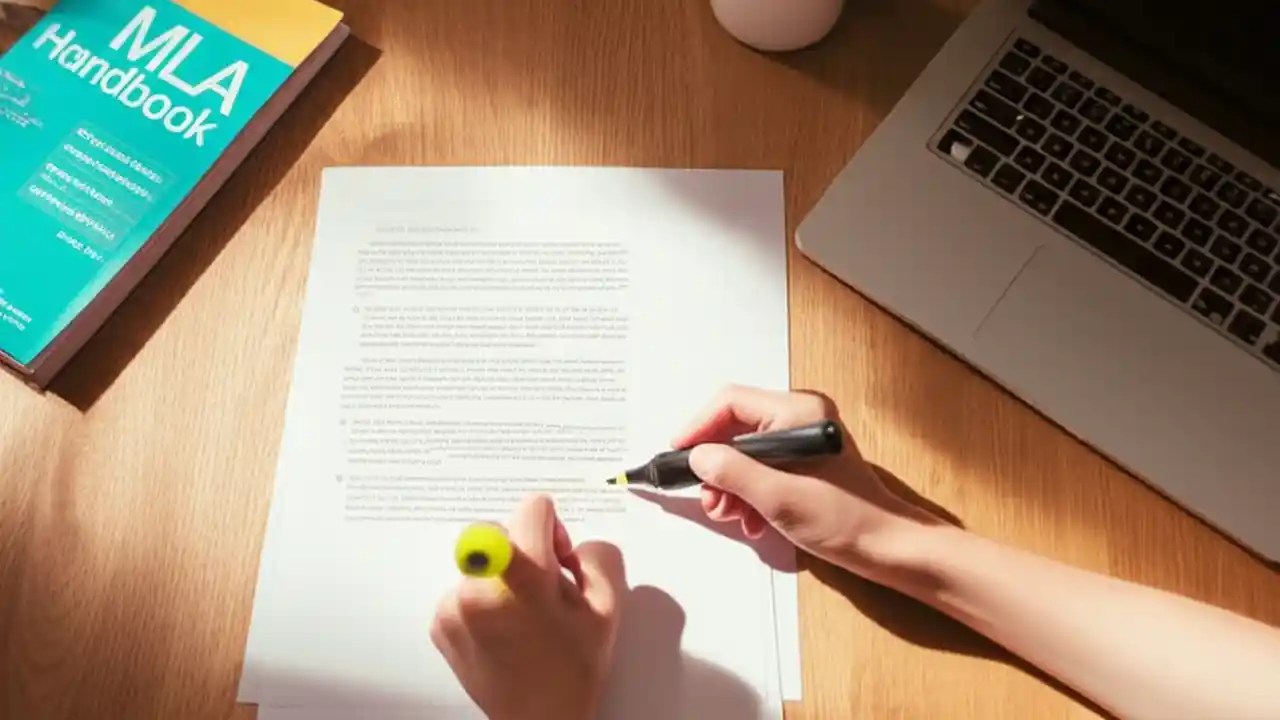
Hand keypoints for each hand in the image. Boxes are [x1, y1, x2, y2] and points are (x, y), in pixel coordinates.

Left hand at [430, 495, 626, 719]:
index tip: (559, 559)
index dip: (554, 529)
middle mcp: (480, 585)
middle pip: (501, 530)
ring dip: (504, 576)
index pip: (532, 508)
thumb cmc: (572, 670)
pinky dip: (485, 600)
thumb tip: (570, 542)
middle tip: (546, 591)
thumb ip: (596, 555)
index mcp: (524, 577)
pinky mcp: (440, 622)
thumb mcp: (607, 607)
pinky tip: (506, 630)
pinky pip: (464, 588)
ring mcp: (454, 606)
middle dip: (526, 549)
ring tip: (525, 618)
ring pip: (483, 562)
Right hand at [674, 385, 944, 579]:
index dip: (698, 427)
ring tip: (730, 515)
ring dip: (731, 485)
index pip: (731, 402)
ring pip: (746, 451)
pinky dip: (749, 492)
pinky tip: (751, 520)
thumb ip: (732, 472)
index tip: (677, 456)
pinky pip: (763, 467)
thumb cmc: (842, 519)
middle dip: (716, 466)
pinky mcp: (806, 461)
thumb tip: (697, 457)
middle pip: (736, 428)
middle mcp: (800, 416)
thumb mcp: (778, 498)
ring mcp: (804, 439)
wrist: (886, 547)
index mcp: (798, 412)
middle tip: (710, 501)